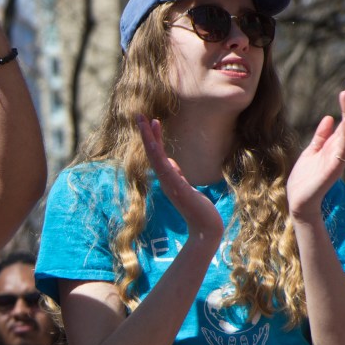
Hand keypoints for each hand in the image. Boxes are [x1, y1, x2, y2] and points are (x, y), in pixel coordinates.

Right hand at [136, 116, 223, 240]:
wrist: (205, 229)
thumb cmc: (199, 209)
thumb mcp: (187, 186)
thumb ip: (177, 174)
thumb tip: (170, 161)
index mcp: (167, 178)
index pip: (157, 154)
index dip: (152, 137)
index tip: (149, 120)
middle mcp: (165, 179)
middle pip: (152, 152)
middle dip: (145, 133)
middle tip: (138, 115)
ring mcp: (169, 183)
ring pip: (155, 157)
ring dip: (149, 139)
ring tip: (146, 121)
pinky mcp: (177, 188)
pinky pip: (164, 168)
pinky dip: (158, 155)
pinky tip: (154, 143)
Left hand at [286, 81, 344, 221]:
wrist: (299, 201)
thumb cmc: (305, 178)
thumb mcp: (310, 151)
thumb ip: (321, 136)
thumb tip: (329, 117)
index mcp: (334, 145)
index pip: (344, 120)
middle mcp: (339, 149)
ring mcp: (338, 158)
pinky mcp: (334, 168)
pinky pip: (343, 148)